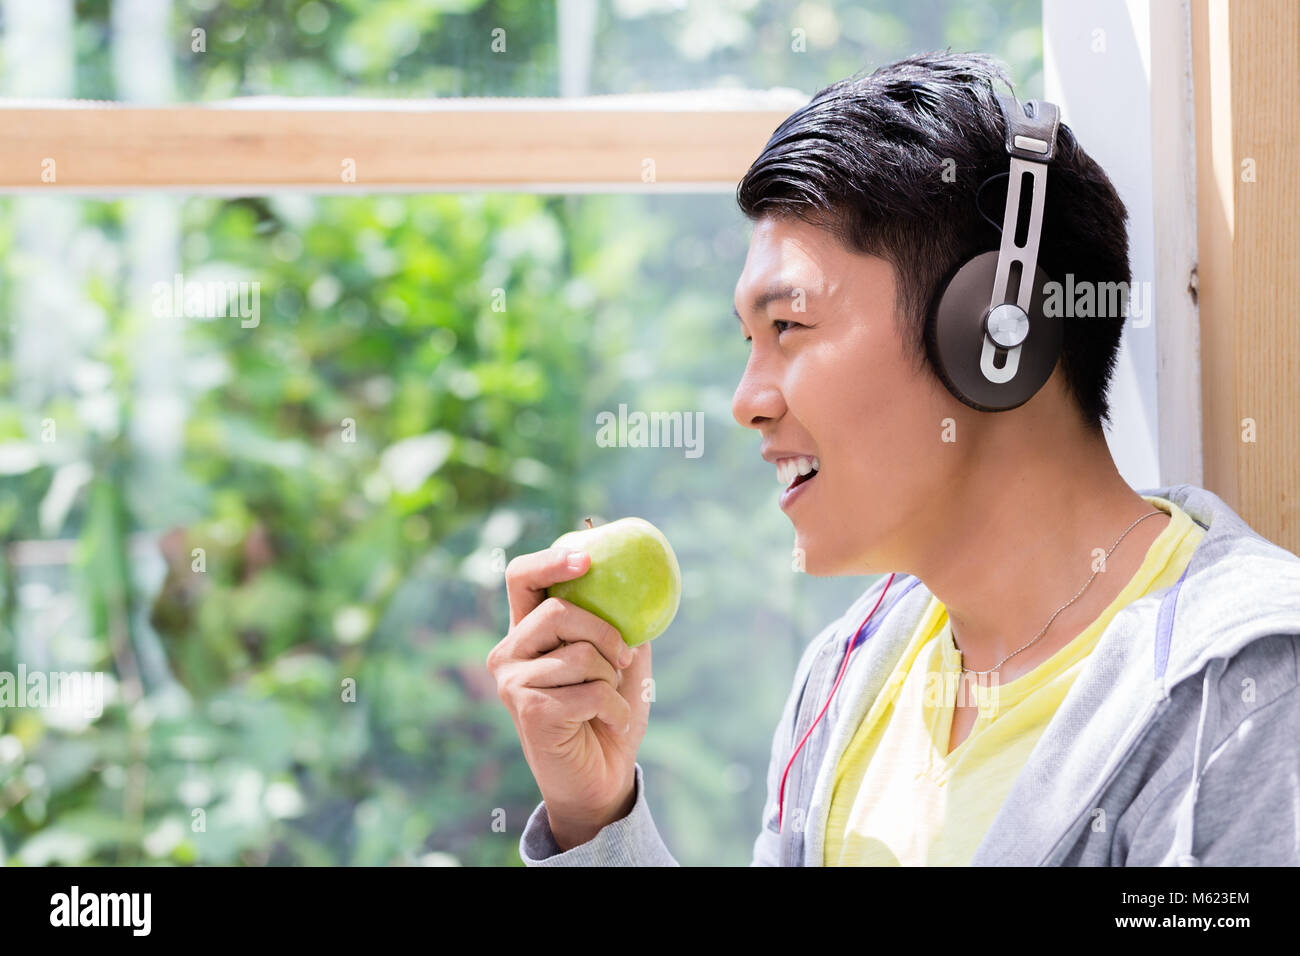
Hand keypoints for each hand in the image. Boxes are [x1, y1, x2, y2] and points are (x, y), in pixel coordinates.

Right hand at [487, 546, 652, 849]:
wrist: (602, 776)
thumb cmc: (608, 713)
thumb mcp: (620, 658)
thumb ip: (619, 620)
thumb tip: (637, 578)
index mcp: (528, 631)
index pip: (522, 578)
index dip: (550, 561)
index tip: (585, 559)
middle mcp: (510, 652)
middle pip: (559, 612)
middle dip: (606, 633)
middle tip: (623, 658)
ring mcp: (513, 683)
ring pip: (579, 654)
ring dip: (611, 678)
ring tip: (608, 700)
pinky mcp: (528, 712)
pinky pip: (589, 691)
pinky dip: (614, 707)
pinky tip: (607, 722)